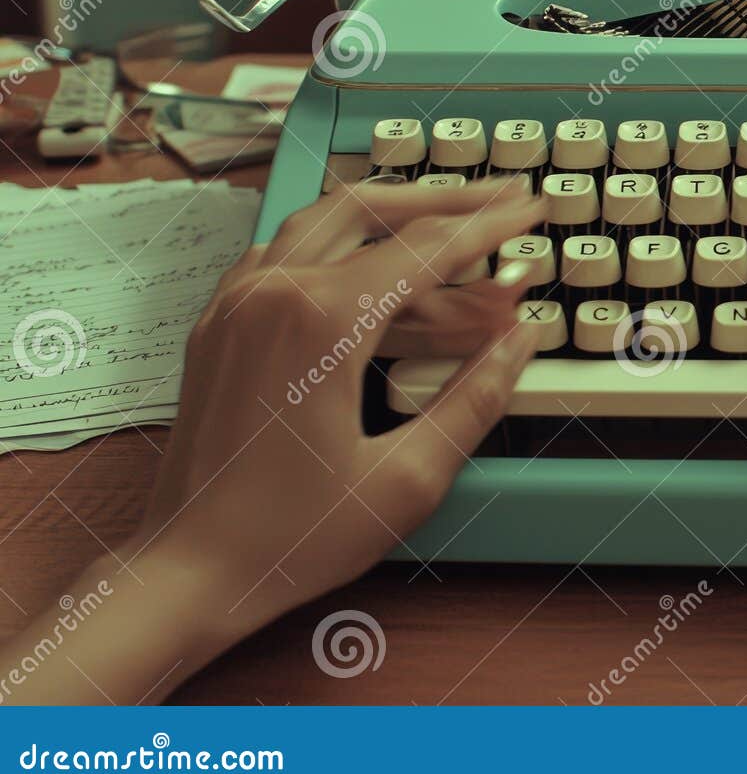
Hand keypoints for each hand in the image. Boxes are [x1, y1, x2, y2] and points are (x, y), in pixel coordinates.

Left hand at [125, 178, 545, 639]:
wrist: (185, 573)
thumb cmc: (288, 538)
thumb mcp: (407, 478)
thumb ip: (474, 397)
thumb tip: (521, 339)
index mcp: (322, 321)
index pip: (430, 246)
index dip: (492, 225)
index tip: (533, 210)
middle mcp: (273, 293)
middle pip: (374, 208)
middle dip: (448, 199)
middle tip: (502, 200)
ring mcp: (238, 303)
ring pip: (327, 220)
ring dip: (395, 217)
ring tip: (453, 230)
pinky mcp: (221, 324)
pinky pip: (288, 254)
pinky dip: (344, 246)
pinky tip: (378, 271)